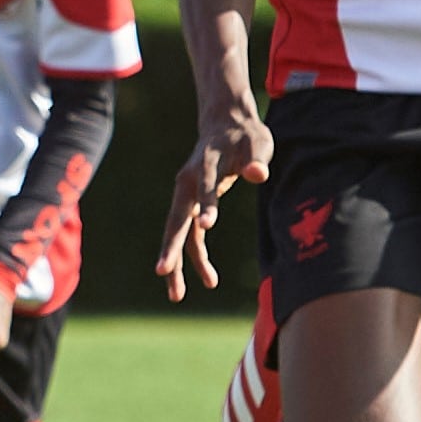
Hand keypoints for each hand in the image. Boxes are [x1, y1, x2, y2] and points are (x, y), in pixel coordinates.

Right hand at [156, 104, 271, 302]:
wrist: (225, 125)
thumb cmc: (246, 136)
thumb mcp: (257, 143)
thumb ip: (257, 159)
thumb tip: (258, 174)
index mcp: (205, 163)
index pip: (204, 186)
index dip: (206, 205)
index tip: (208, 226)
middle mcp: (188, 182)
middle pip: (177, 218)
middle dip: (171, 246)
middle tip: (162, 271)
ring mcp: (187, 196)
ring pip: (178, 232)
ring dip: (177, 262)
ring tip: (177, 296)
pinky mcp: (192, 205)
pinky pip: (190, 236)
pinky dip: (194, 257)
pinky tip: (208, 280)